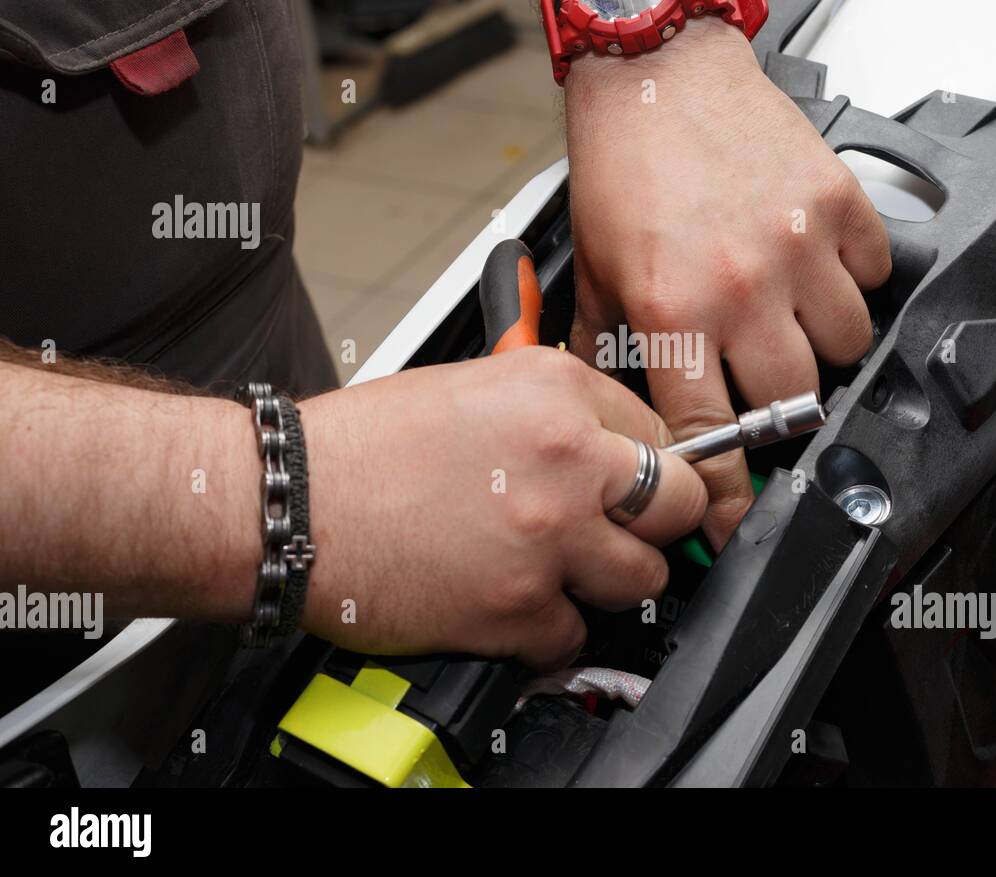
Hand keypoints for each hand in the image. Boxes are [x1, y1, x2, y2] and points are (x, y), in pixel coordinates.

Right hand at [297, 348, 706, 671]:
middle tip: (624, 528)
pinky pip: (573, 634)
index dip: (652, 465)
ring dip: (606, 579)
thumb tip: (606, 444)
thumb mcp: (473, 387)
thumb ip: (552, 412)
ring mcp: (548, 538)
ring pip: (641, 577)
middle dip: (657, 521)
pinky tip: (511, 602)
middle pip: (678, 503)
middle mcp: (566, 460)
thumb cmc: (363, 446)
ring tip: (558, 567)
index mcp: (555, 391)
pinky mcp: (517, 607)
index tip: (642, 485)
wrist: (290, 504)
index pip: (662, 433)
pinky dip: (548, 629)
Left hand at [563, 17, 890, 548]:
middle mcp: (742, 287)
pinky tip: (814, 265)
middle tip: (764, 390)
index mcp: (674, 313)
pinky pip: (876, 275)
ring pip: (850, 346)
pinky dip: (854, 282)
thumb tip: (621, 418)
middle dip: (781, 414)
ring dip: (823, 347)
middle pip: (797, 405)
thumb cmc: (623, 168)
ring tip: (788, 317)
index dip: (726, 499)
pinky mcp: (842, 203)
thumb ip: (609, 355)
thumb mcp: (595, 275)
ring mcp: (800, 245)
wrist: (659, 73)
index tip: (735, 523)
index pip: (711, 439)